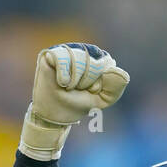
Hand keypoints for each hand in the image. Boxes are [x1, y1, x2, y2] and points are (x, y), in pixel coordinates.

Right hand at [21, 42, 129, 160]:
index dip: (99, 81)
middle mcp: (81, 51)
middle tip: (77, 89)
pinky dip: (64, 75)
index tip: (90, 91)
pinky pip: (62, 58)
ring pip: (77, 58)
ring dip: (75, 79)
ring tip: (69, 86)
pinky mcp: (50, 55)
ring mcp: (65, 52)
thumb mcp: (102, 99)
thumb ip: (114, 88)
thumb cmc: (79, 104)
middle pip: (92, 60)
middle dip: (86, 81)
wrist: (58, 115)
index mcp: (96, 59)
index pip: (105, 62)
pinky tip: (62, 82)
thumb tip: (116, 69)